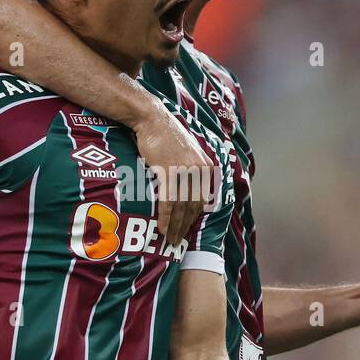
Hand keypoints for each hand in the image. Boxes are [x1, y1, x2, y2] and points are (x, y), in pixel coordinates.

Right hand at [131, 99, 209, 247]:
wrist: (152, 119)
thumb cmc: (166, 136)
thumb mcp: (187, 153)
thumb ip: (192, 171)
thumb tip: (188, 192)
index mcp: (206, 167)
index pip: (202, 199)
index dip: (193, 218)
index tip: (186, 230)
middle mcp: (199, 170)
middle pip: (193, 206)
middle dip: (185, 226)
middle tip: (177, 240)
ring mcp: (185, 171)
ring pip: (181, 207)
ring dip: (175, 226)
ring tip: (169, 239)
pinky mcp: (168, 171)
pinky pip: (168, 201)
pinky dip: (165, 217)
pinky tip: (162, 227)